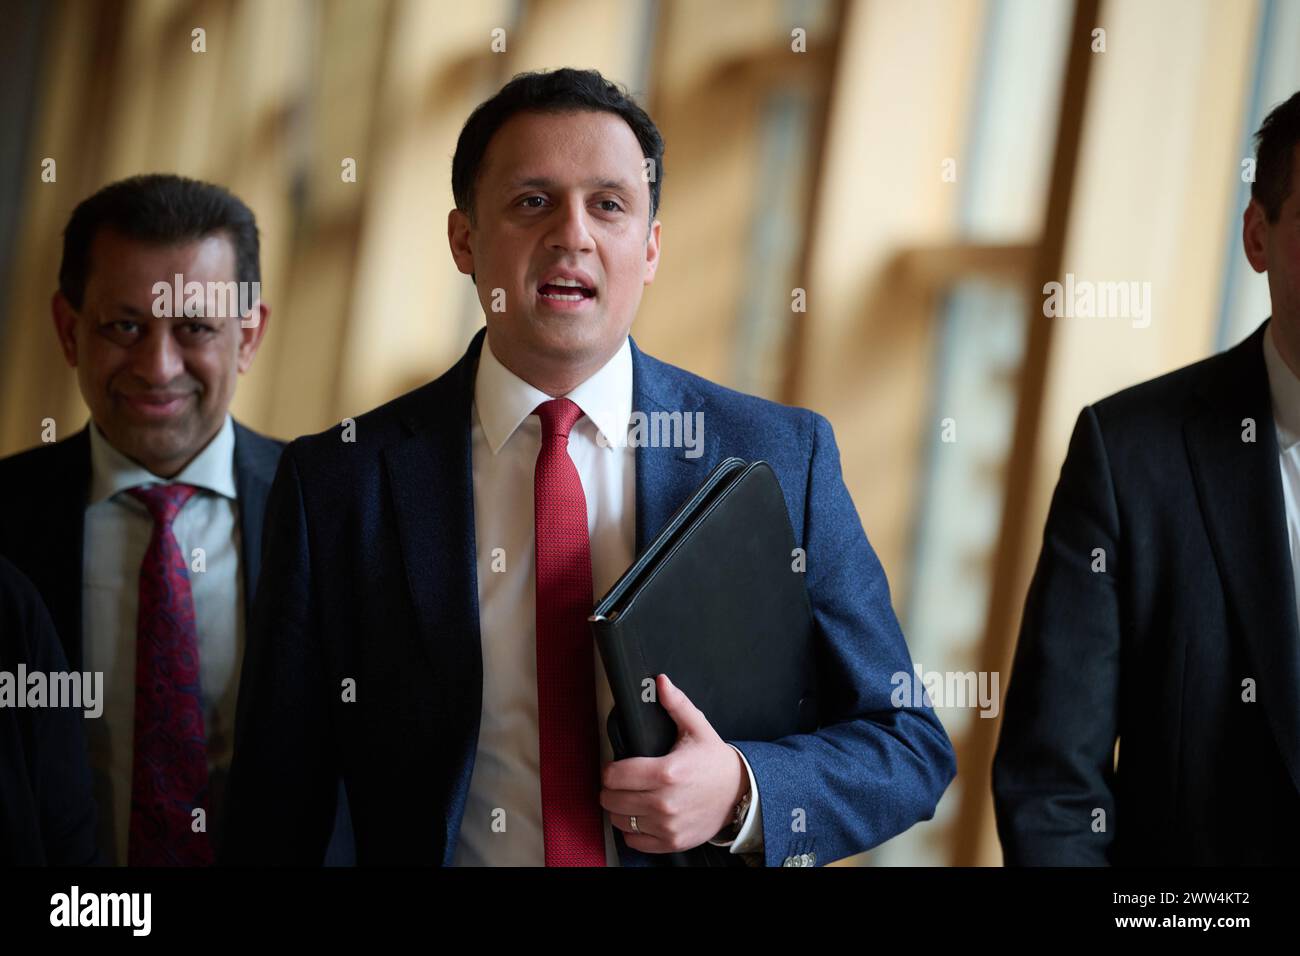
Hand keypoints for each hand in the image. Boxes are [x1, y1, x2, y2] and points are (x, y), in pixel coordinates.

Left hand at [600, 673, 749, 852]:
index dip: (611, 768)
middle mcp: (664, 802)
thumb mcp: (697, 728)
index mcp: (667, 772)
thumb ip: (676, 704)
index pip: (613, 775)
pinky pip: (633, 840)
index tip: (619, 766)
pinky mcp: (671, 842)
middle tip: (623, 781)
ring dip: (620, 809)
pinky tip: (641, 816)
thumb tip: (660, 682)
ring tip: (631, 797)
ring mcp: (667, 826)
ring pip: (618, 820)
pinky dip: (632, 830)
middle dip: (612, 788)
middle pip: (610, 799)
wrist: (739, 794)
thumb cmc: (715, 762)